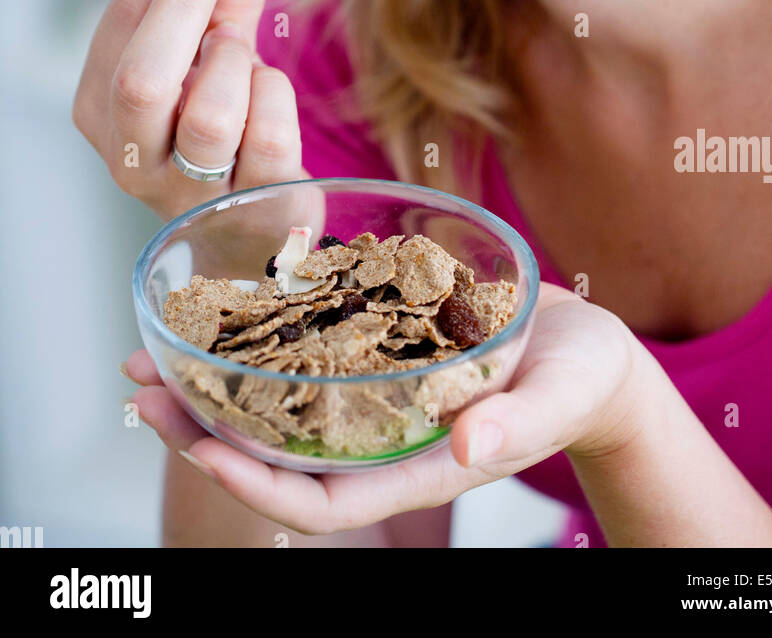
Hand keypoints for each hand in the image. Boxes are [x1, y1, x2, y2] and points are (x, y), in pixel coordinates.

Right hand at [73, 0, 306, 220]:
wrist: (256, 218)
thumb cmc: (228, 120)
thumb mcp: (216, 42)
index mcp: (102, 106)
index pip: (124, 18)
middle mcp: (131, 156)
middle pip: (142, 78)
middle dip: (186, 0)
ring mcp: (187, 194)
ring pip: (210, 116)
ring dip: (236, 65)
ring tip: (242, 54)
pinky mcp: (249, 209)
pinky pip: (268, 138)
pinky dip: (276, 97)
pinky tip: (269, 94)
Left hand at [121, 282, 650, 534]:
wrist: (589, 350)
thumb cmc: (582, 377)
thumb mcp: (562, 393)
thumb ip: (522, 422)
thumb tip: (469, 445)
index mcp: (421, 460)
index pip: (326, 499)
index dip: (261, 484)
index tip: (205, 453)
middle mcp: (387, 435)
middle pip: (282, 453)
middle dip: (208, 431)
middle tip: (144, 388)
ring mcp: (379, 397)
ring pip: (284, 405)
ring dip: (217, 384)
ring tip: (155, 352)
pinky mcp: (382, 354)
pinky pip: (311, 357)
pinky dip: (265, 342)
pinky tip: (228, 310)